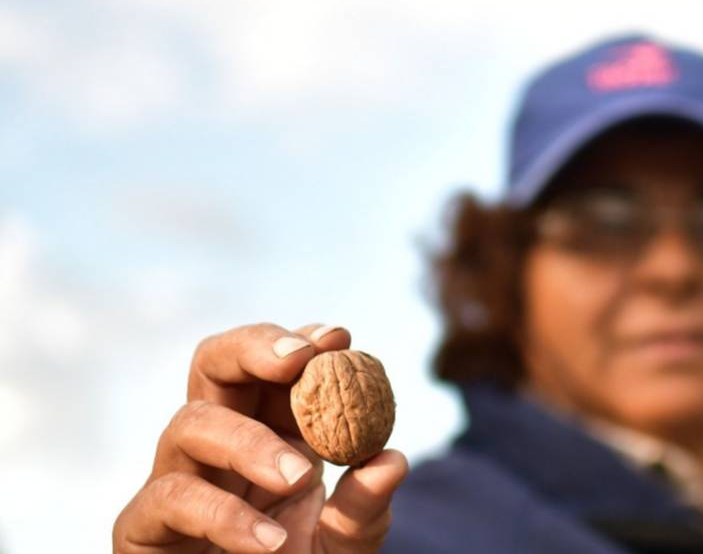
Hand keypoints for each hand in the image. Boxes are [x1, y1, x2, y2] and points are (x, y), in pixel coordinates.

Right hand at [113, 323, 408, 552]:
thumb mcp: (343, 548)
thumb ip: (365, 510)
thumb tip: (391, 461)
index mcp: (272, 435)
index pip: (276, 367)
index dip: (302, 342)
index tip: (338, 338)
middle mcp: (218, 448)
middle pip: (215, 364)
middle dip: (255, 348)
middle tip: (300, 361)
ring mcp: (177, 481)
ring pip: (189, 423)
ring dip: (250, 441)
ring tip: (301, 476)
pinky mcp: (142, 529)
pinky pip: (169, 499)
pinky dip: (224, 515)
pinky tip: (271, 540)